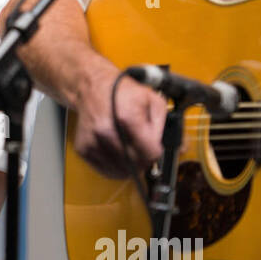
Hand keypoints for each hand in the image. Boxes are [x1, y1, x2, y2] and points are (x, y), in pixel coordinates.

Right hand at [71, 58, 167, 179]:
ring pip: (121, 172)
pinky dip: (115, 167)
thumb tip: (176, 147)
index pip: (150, 153)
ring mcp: (94, 141)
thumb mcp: (152, 100)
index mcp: (127, 118)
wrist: (92, 88)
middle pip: (137, 164)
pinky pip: (106, 171)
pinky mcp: (84, 148)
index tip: (155, 148)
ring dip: (130, 166)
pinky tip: (118, 153)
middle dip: (145, 160)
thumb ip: (164, 125)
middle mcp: (107, 131)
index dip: (157, 152)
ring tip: (130, 150)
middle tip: (144, 150)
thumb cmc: (121, 92)